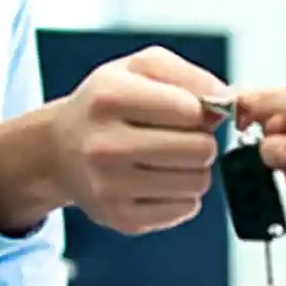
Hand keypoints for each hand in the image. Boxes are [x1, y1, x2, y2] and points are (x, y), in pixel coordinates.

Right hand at [49, 46, 228, 234]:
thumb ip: (189, 75)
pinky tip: (159, 179)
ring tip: (170, 156)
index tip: (186, 109)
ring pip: (198, 181)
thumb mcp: (139, 67)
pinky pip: (186, 208)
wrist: (58, 149)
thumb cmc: (106, 103)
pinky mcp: (121, 218)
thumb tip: (227, 100)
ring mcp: (110, 186)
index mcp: (109, 97)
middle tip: (180, 136)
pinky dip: (182, 193)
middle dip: (201, 140)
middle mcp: (105, 144)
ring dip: (194, 167)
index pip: (190, 109)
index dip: (199, 109)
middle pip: (200, 149)